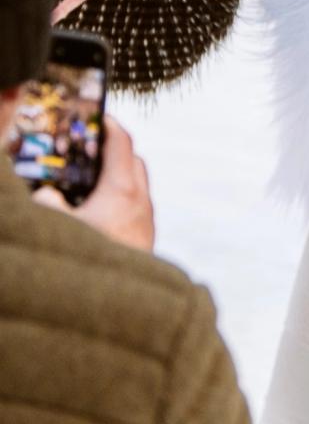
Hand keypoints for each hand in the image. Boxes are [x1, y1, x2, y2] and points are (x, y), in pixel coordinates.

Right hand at [32, 114, 154, 250]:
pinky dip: (123, 201)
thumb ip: (47, 204)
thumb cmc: (89, 262)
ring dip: (119, 178)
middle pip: (134, 161)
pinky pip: (138, 208)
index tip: (97, 117)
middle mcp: (141, 201)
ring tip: (92, 184)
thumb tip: (45, 194)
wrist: (119, 306)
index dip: (109, 125)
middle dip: (115, 151)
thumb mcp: (58, 227)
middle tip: (91, 150)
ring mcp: (147, 221)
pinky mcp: (147, 241)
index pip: (122, 142)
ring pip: (138, 186)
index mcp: (122, 189)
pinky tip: (100, 215)